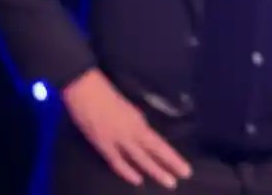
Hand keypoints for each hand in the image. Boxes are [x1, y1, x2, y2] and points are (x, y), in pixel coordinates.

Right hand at [61, 68, 191, 188]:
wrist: (86, 89)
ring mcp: (118, 139)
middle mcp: (133, 132)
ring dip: (155, 170)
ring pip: (140, 158)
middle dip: (170, 164)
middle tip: (185, 174)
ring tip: (169, 182)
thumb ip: (137, 122)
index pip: (160, 143)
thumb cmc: (107, 94)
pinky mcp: (102, 144)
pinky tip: (138, 179)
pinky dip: (127, 171)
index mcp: (140, 121)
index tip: (185, 167)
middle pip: (155, 151)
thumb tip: (146, 133)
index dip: (172, 156)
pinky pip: (117, 161)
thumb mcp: (129, 108)